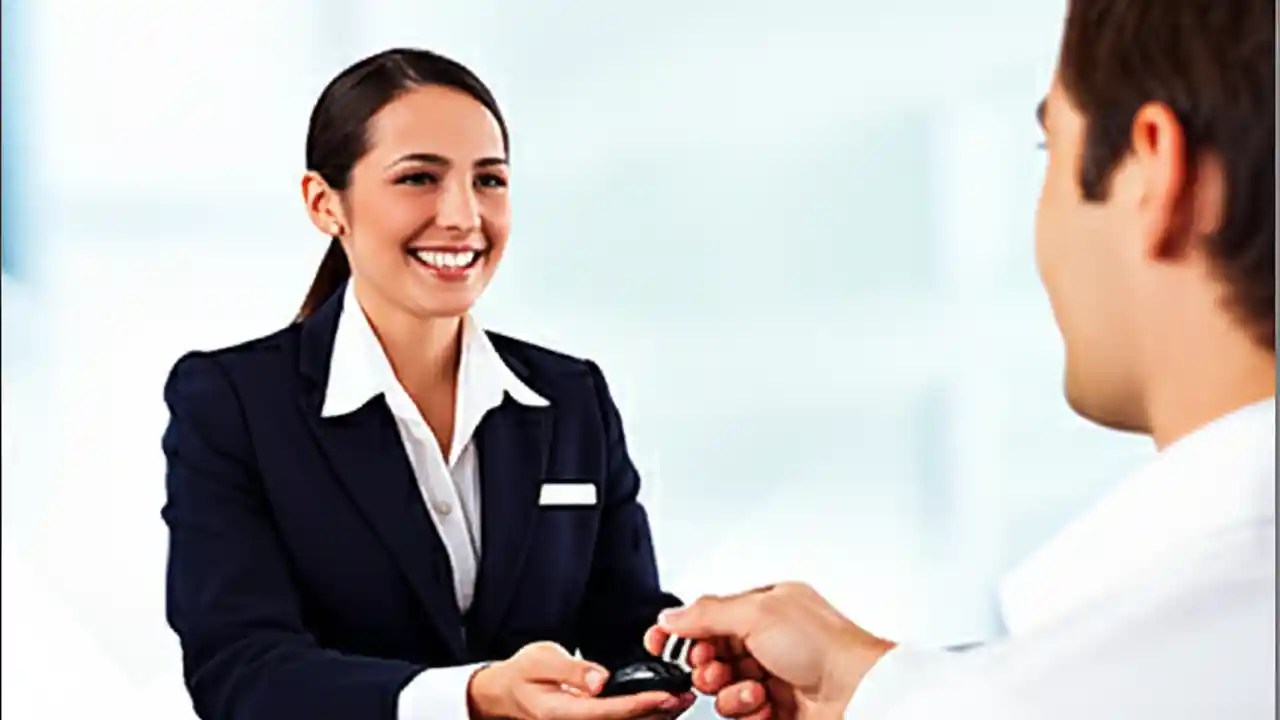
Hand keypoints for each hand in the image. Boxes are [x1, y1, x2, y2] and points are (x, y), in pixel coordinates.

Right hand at [467, 641, 695, 719]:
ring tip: (682, 699)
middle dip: (658, 713)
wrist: (507, 693)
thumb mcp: (540, 660)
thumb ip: (571, 670)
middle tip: (685, 695)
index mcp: (562, 712)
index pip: (607, 712)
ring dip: (656, 716)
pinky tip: (663, 705)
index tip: (665, 695)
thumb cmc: (523, 674)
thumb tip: (600, 680)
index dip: (639, 704)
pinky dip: (645, 715)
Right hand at [644, 583, 894, 719]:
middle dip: (707, 664)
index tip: (662, 643)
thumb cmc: (826, 646)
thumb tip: (671, 614)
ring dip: (730, 692)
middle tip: (715, 667)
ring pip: (722, 688)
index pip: (710, 615)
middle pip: (711, 654)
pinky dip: (747, 711)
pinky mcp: (775, 708)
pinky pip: (740, 713)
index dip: (684, 630)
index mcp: (766, 607)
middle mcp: (768, 639)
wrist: (859, 695)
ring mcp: (772, 675)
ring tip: (750, 690)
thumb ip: (708, 612)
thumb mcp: (758, 612)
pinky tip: (764, 706)